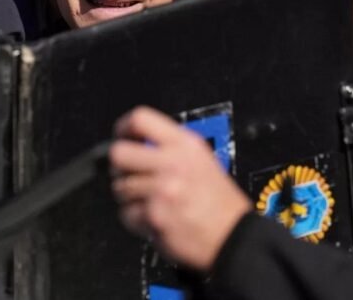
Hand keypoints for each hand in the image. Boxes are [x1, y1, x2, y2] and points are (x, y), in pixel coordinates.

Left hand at [109, 107, 251, 270]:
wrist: (233, 235)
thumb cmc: (220, 203)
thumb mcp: (202, 160)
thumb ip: (171, 149)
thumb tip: (137, 145)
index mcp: (186, 144)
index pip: (141, 119)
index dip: (124, 127)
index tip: (122, 137)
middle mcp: (173, 163)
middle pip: (119, 152)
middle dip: (120, 167)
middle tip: (130, 175)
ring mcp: (162, 189)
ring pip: (120, 187)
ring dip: (131, 198)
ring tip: (152, 202)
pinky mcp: (154, 214)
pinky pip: (126, 213)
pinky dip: (136, 219)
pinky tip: (155, 218)